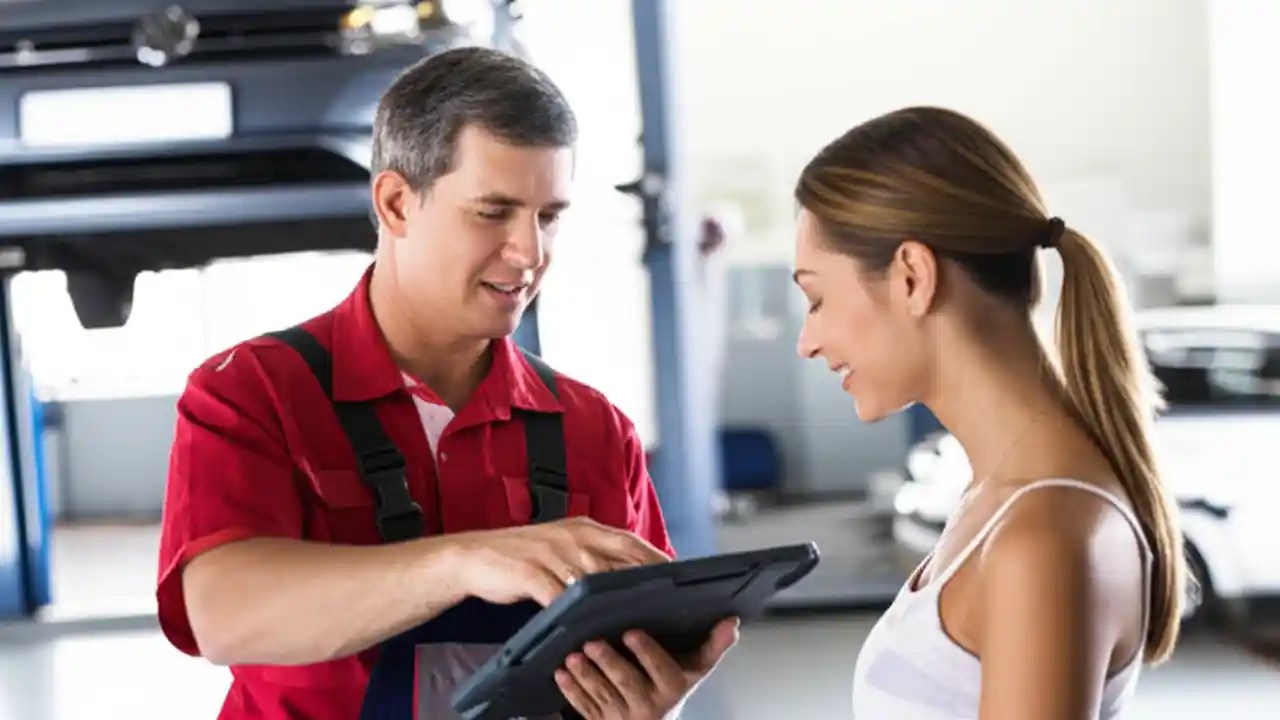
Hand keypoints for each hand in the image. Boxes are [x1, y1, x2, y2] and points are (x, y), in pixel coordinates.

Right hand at [455, 517, 671, 605]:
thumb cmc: (521, 554)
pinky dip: (574, 609)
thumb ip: (590, 554)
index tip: (675, 571)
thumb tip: (623, 572)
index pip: (627, 540)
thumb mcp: (560, 545)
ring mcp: (551, 554)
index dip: (653, 555)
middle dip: (644, 574)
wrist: (473, 556)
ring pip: (593, 576)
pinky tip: (586, 624)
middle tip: (666, 595)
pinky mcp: (531, 573)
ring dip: (615, 595)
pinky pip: (559, 594)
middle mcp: (571, 537)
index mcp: (581, 527)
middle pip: (618, 555)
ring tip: (635, 614)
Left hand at [555, 617, 739, 719]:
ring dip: (585, 676)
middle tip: (591, 643)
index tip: (630, 632)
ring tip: (572, 657)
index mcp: (671, 688)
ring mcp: (623, 718)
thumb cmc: (674, 687)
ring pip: (602, 695)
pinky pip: (585, 708)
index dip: (645, 652)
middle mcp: (648, 706)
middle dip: (607, 663)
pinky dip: (572, 692)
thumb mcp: (696, 669)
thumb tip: (733, 622)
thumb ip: (713, 645)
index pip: (660, 669)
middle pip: (626, 683)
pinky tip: (561, 674)